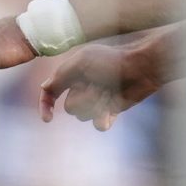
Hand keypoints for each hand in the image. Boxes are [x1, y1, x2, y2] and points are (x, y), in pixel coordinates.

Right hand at [37, 40, 161, 129]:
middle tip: (97, 85)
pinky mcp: (110, 111)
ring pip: (84, 117)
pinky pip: (98, 125)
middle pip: (70, 109)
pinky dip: (103, 119)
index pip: (51, 92)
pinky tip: (112, 108)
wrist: (141, 68)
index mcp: (73, 75)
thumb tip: (45, 88)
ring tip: (109, 92)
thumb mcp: (82, 61)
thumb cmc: (112, 60)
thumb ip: (61, 75)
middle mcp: (82, 88)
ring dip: (95, 106)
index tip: (48, 119)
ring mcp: (96, 101)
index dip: (46, 105)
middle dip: (82, 100)